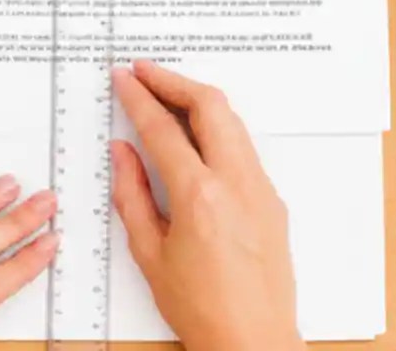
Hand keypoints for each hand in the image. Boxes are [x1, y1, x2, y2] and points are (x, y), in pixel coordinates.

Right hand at [110, 60, 303, 350]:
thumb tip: (123, 151)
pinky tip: (197, 134)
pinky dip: (218, 127)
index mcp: (199, 196)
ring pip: (232, 121)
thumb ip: (132, 194)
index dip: (138, 97)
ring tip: (168, 94)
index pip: (163, 128)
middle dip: (173, 81)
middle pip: (209, 106)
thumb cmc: (201, 309)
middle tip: (144, 72)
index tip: (123, 80)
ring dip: (199, 100)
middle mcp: (236, 183)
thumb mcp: (149, 253)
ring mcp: (260, 188)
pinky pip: (244, 147)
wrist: (252, 340)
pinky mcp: (272, 199)